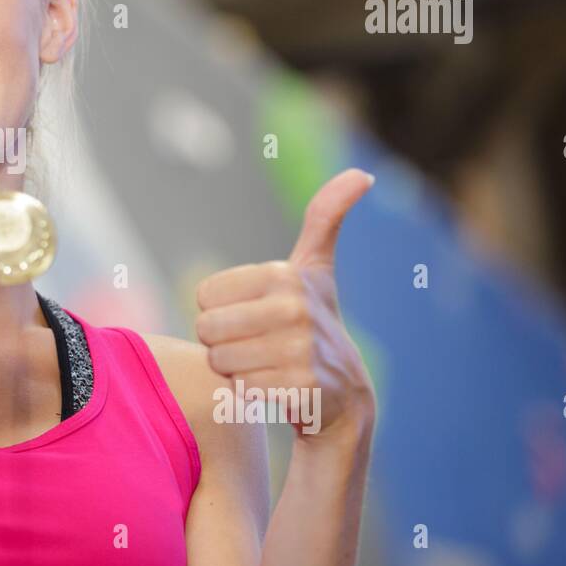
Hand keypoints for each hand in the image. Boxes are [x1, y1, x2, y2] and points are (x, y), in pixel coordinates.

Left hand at [195, 168, 376, 444]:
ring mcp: (299, 350)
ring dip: (234, 368)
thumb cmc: (314, 321)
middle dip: (223, 342)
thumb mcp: (315, 267)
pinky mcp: (300, 388)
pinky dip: (249, 392)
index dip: (221, 311)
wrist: (343, 392)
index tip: (253, 315)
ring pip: (220, 360)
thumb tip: (362, 173)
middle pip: (207, 329)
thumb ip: (325, 217)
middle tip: (257, 344)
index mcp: (284, 274)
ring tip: (266, 363)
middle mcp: (294, 308)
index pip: (203, 296)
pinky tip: (275, 386)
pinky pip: (239, 389)